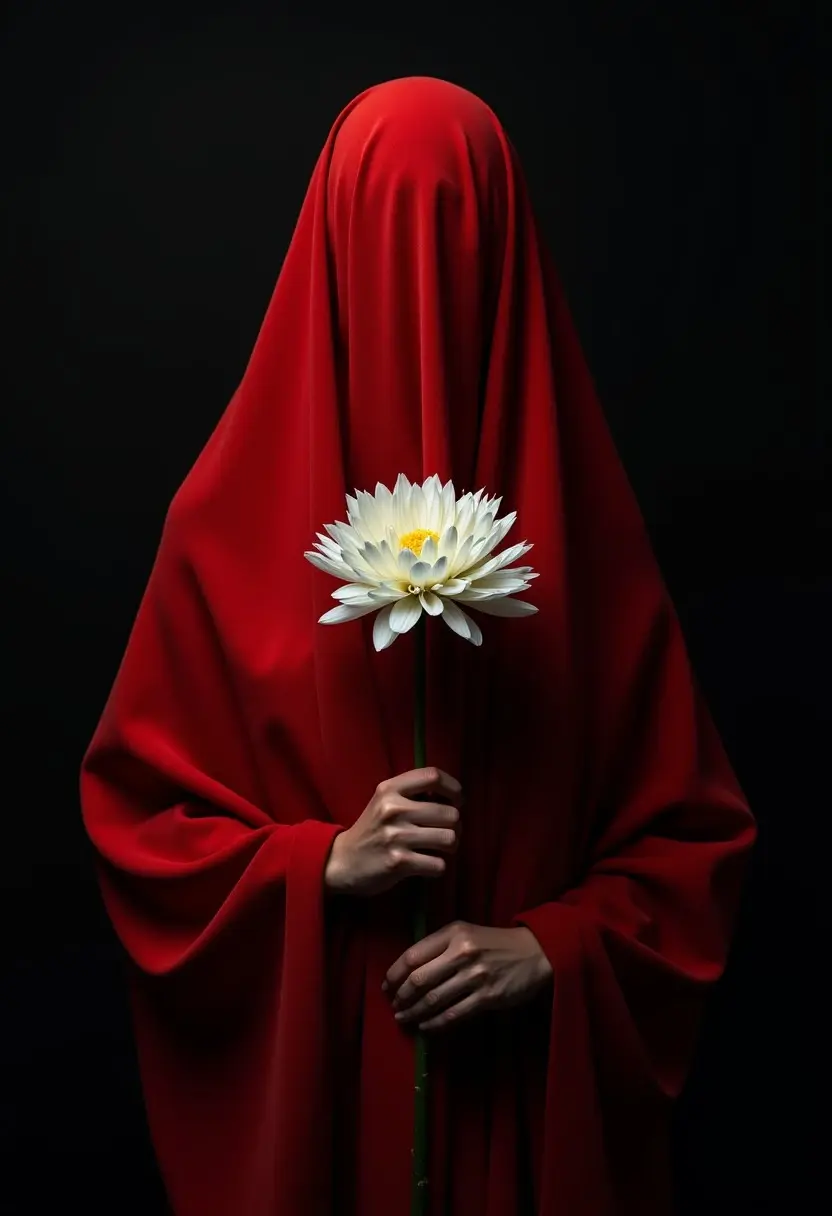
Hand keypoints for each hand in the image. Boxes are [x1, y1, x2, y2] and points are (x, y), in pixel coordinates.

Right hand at [324, 767, 462, 896]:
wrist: (342, 861)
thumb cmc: (372, 829)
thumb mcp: (385, 802)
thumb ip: (413, 793)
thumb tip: (454, 796)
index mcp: (390, 789)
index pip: (433, 776)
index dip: (454, 788)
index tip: (457, 801)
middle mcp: (393, 809)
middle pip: (450, 813)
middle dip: (456, 826)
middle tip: (446, 832)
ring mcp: (396, 836)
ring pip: (450, 838)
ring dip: (450, 847)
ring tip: (439, 848)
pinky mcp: (399, 862)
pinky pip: (439, 864)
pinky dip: (437, 867)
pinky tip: (426, 864)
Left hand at [383, 921, 552, 1031]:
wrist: (535, 952)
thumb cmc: (494, 943)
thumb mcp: (466, 933)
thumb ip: (439, 946)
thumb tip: (408, 970)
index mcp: (453, 933)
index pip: (413, 955)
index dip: (394, 974)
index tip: (386, 986)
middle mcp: (462, 952)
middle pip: (419, 979)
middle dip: (401, 997)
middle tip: (395, 1006)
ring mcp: (475, 976)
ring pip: (434, 1000)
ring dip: (414, 1013)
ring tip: (404, 1019)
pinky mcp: (488, 996)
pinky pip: (454, 1014)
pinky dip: (435, 1024)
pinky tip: (426, 1027)